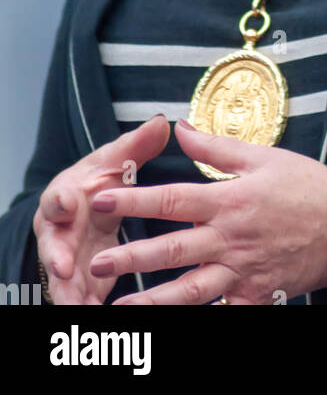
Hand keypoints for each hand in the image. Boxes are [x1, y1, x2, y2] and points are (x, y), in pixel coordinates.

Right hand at [33, 115, 170, 304]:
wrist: (85, 208)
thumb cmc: (97, 181)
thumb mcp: (114, 163)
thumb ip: (135, 147)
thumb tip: (160, 120)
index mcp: (66, 196)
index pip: (58, 197)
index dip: (59, 201)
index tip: (65, 203)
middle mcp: (60, 231)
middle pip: (53, 246)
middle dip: (57, 258)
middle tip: (63, 269)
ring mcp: (66, 259)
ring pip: (63, 280)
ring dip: (70, 293)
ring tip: (80, 307)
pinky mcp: (79, 281)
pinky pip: (81, 298)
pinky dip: (88, 307)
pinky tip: (99, 319)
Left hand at [87, 119, 326, 304]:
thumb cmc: (306, 185)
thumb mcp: (262, 156)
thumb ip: (215, 146)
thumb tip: (180, 127)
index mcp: (229, 200)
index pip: (171, 200)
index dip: (134, 200)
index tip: (102, 200)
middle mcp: (230, 238)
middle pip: (172, 249)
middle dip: (131, 257)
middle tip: (98, 261)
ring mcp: (242, 271)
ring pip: (190, 290)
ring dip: (154, 300)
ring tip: (121, 307)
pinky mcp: (256, 295)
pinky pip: (224, 312)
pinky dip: (204, 318)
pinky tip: (176, 324)